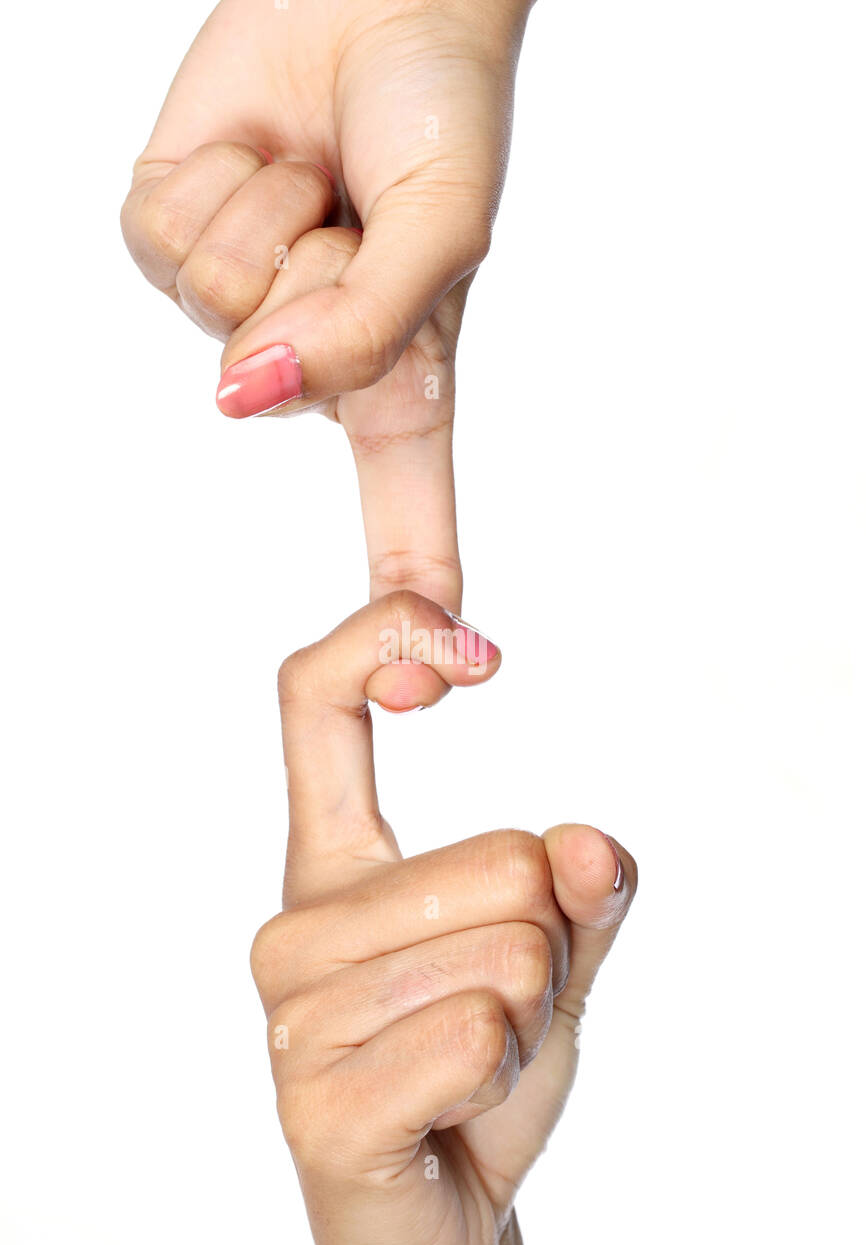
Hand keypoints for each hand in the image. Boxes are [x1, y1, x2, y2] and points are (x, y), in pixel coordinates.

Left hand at [121, 0, 534, 626]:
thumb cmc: (436, 112)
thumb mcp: (443, 231)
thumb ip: (365, 329)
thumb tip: (242, 397)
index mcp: (399, 383)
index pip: (409, 524)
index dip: (415, 613)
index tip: (426, 682)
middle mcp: (310, 366)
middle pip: (280, 386)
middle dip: (324, 279)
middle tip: (358, 214)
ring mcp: (234, 316)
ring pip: (216, 309)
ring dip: (276, 216)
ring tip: (315, 176)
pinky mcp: (168, 247)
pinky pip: (165, 245)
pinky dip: (216, 181)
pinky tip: (256, 157)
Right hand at [250, 593, 636, 1244]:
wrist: (445, 1221)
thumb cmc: (479, 1073)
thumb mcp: (546, 966)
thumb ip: (580, 897)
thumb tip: (586, 842)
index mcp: (331, 866)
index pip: (313, 704)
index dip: (381, 635)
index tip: (474, 654)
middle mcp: (294, 924)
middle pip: (502, 861)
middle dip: (544, 949)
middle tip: (493, 1012)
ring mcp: (294, 1014)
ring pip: (506, 956)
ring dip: (527, 1021)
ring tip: (469, 1063)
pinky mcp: (317, 1103)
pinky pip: (480, 1038)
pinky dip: (504, 1078)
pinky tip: (455, 1109)